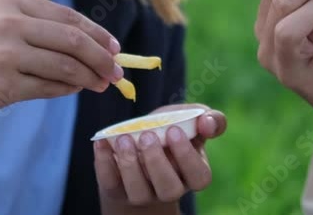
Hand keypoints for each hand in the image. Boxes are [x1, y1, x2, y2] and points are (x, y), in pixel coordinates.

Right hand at [0, 0, 123, 127]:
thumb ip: (40, 29)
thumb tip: (95, 46)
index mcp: (10, 1)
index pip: (67, 16)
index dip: (97, 33)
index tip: (115, 47)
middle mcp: (8, 23)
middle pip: (72, 40)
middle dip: (101, 57)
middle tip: (117, 71)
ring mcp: (5, 54)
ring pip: (65, 66)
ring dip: (89, 77)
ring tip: (101, 84)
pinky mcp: (3, 85)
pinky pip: (49, 88)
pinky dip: (67, 90)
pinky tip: (74, 90)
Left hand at [94, 104, 226, 210]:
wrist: (141, 148)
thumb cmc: (171, 132)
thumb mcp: (190, 121)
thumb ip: (208, 118)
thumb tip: (207, 122)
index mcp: (194, 174)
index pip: (199, 176)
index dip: (187, 156)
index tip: (174, 131)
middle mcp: (170, 189)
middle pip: (169, 189)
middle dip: (157, 162)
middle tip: (148, 136)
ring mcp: (143, 194)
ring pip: (139, 191)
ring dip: (130, 164)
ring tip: (124, 138)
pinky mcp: (117, 191)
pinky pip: (110, 182)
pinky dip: (104, 162)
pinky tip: (103, 142)